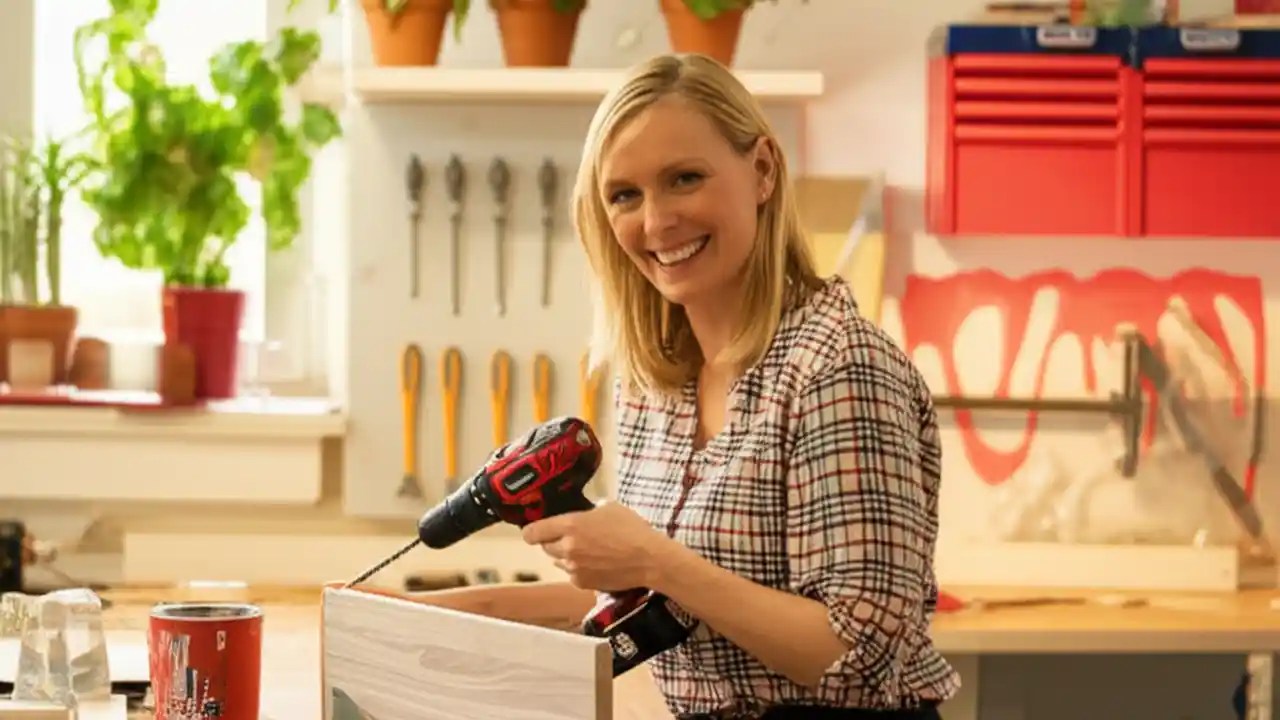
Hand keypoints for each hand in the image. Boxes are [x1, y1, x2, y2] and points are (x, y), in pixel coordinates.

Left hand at [521, 501, 671, 591]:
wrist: (649, 559)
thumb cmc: (632, 529)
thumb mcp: (609, 508)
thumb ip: (587, 511)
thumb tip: (580, 515)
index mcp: (570, 525)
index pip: (532, 532)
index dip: (532, 531)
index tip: (536, 530)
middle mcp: (566, 548)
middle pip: (544, 547)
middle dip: (552, 542)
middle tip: (569, 537)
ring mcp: (573, 568)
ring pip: (558, 561)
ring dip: (566, 556)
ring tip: (587, 550)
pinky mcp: (582, 584)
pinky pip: (572, 574)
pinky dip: (578, 569)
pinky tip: (595, 563)